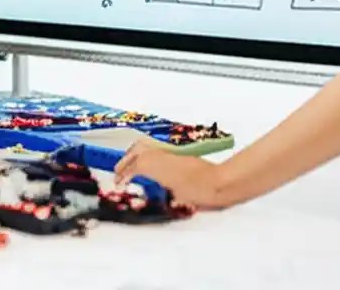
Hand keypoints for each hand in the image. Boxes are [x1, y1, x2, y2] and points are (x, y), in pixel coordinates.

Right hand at [114, 143, 228, 209]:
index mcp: (155, 165)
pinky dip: (148, 153)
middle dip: (126, 160)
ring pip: (146, 146)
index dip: (123, 175)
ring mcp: (170, 151)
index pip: (133, 167)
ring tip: (131, 164)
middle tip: (119, 171)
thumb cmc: (200, 191)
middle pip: (137, 151)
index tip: (118, 182)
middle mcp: (160, 154)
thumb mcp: (175, 195)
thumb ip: (160, 185)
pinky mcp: (179, 152)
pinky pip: (157, 148)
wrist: (221, 183)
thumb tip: (152, 183)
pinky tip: (150, 163)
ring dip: (135, 154)